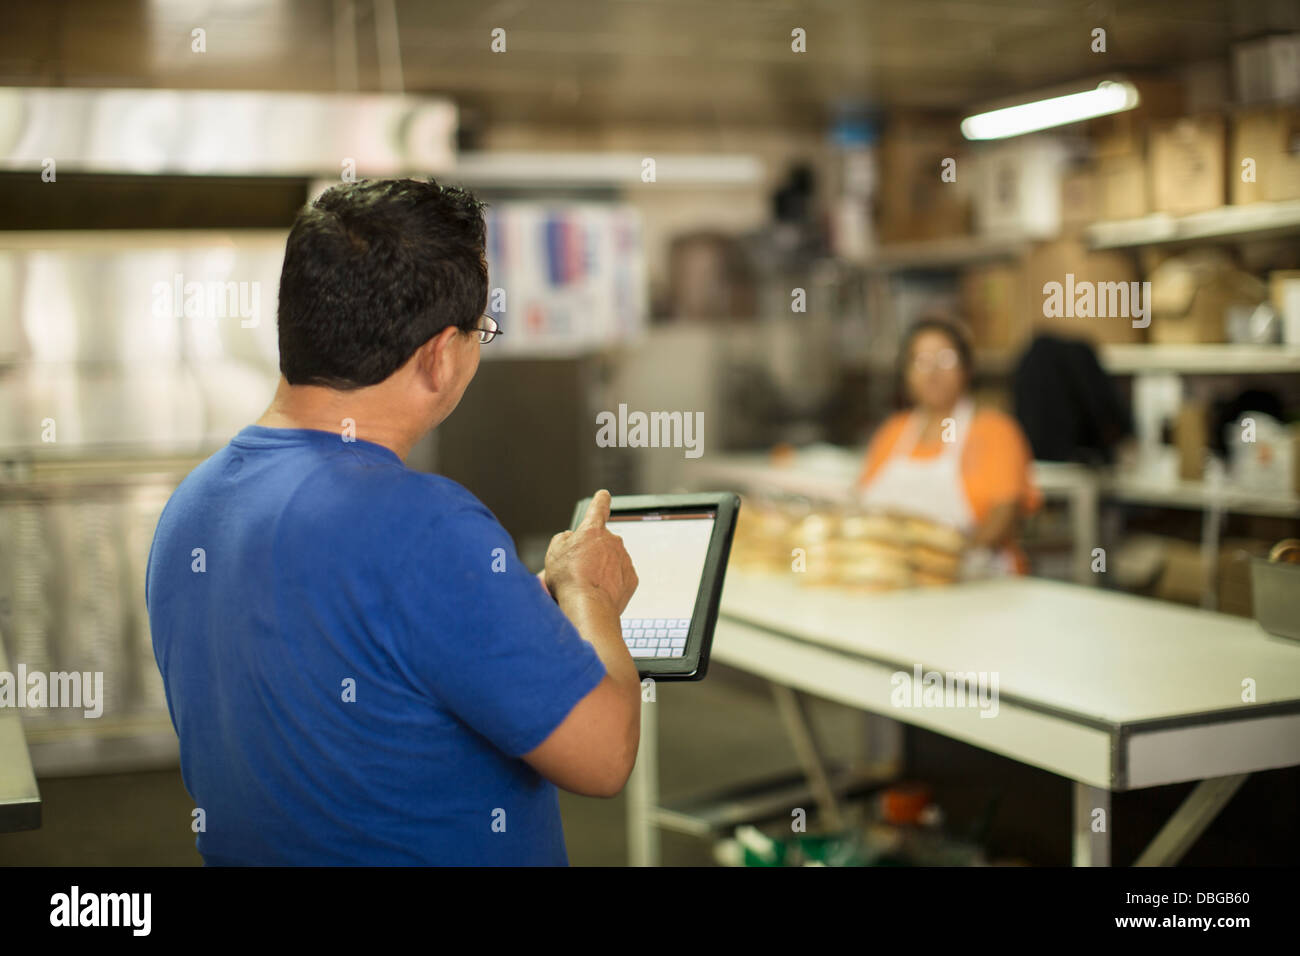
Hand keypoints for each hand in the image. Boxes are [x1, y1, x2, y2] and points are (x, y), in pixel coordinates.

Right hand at [544, 490, 638, 615]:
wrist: (589, 607)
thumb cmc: (569, 580)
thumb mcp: (554, 552)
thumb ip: (564, 539)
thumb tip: (571, 538)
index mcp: (593, 530)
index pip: (598, 508)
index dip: (600, 501)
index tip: (604, 496)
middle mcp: (613, 541)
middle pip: (601, 544)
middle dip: (591, 554)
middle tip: (577, 572)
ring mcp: (624, 560)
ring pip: (610, 562)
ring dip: (600, 570)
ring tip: (586, 586)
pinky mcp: (631, 579)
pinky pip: (619, 577)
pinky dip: (610, 584)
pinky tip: (598, 593)